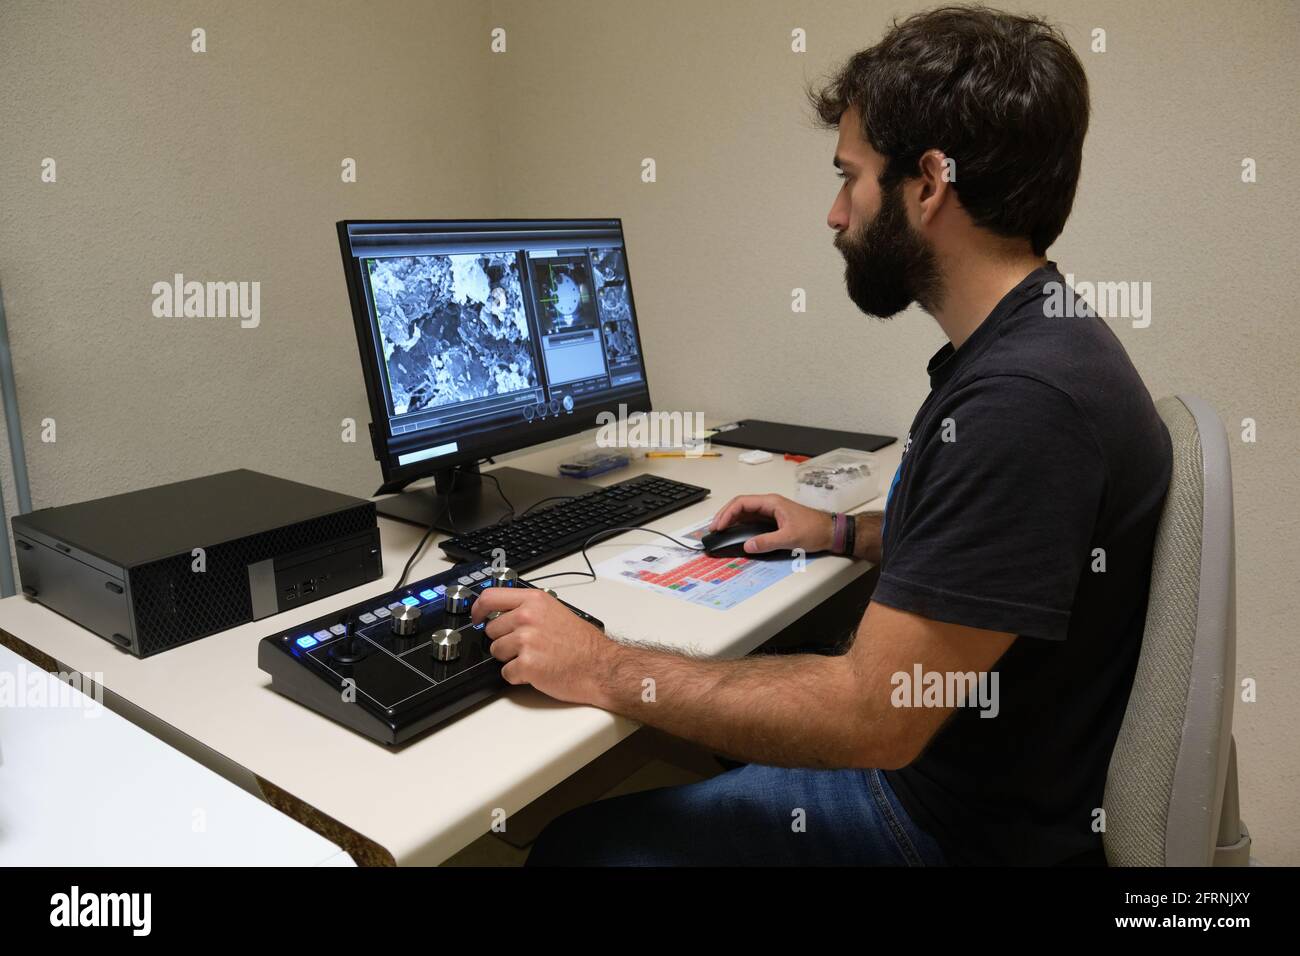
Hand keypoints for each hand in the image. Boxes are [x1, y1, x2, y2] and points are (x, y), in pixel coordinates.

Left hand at [471, 586, 612, 706]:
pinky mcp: (526, 664)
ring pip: (496, 652)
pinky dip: (518, 676)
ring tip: (536, 658)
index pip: (489, 597)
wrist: (602, 667)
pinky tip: (538, 671)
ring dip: (511, 659)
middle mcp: (527, 617)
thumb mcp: (556, 611)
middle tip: (527, 646)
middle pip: (491, 630)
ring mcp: (526, 640)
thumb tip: (504, 612)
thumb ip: (529, 608)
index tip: (476, 617)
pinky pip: (506, 672)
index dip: (477, 609)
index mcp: (534, 601)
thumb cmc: (583, 644)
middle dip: (504, 641)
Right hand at [707, 493, 832, 554]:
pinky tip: (735, 533)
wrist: (830, 531)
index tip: (719, 526)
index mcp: (771, 502)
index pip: (742, 503)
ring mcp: (771, 512)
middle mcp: (769, 504)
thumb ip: (767, 542)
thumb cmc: (814, 530)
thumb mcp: (790, 538)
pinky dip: (741, 525)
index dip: (727, 513)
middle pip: (740, 506)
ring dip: (731, 520)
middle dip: (725, 516)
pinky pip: (752, 520)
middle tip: (714, 529)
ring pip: (745, 513)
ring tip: (720, 531)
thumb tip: (747, 546)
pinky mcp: (774, 520)